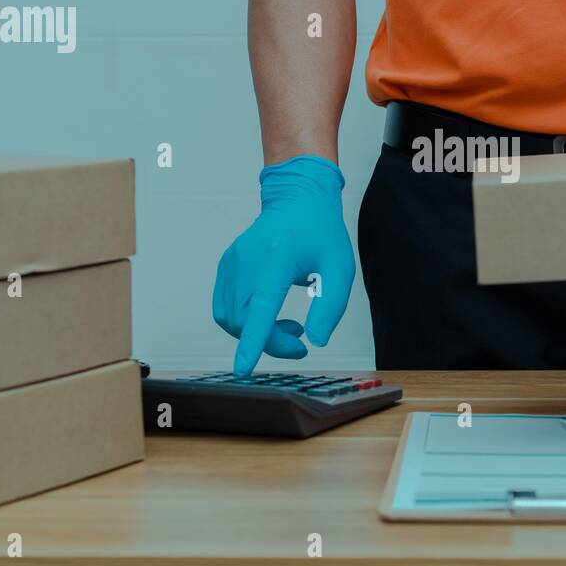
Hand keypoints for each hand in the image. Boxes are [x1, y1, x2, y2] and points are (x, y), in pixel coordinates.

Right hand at [212, 155, 355, 374]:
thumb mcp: (340, 268)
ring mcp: (231, 264)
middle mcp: (246, 262)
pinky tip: (269, 313)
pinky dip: (245, 321)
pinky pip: (226, 307)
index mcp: (275, 261)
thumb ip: (331, 307)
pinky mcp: (225, 267)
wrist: (298, 197)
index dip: (252, 342)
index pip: (259, 309)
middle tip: (300, 341)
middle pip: (243, 321)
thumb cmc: (321, 232)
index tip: (242, 368)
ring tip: (289, 326)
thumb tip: (316, 340)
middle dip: (269, 343)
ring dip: (256, 334)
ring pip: (230, 319)